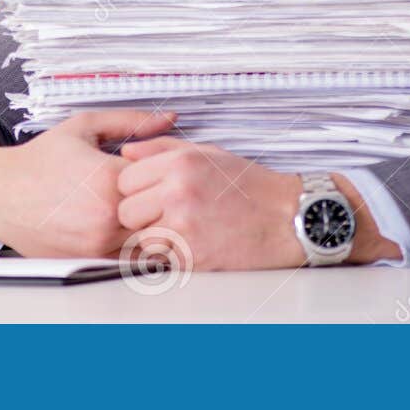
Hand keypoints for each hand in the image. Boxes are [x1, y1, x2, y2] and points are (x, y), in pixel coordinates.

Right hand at [0, 109, 175, 256]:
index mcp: (109, 178)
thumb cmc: (38, 161)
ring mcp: (98, 243)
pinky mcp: (90, 261)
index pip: (160, 177)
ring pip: (146, 236)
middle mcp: (106, 215)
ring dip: (143, 222)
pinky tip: (109, 221)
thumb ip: (130, 121)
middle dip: (156, 198)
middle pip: (158, 210)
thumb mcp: (83, 127)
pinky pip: (127, 255)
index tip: (147, 164)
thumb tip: (168, 119)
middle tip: (142, 187)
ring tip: (122, 203)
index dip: (159, 169)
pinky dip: (126, 241)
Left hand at [115, 136, 306, 268]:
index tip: (148, 194)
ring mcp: (185, 227)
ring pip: (142, 240)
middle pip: (126, 212)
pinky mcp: (194, 256)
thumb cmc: (250, 186)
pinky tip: (195, 243)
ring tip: (182, 230)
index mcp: (179, 164)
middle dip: (139, 216)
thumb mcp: (208, 153)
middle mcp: (178, 193)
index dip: (134, 190)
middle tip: (162, 215)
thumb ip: (162, 148)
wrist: (285, 218)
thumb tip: (126, 152)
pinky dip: (174, 256)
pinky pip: (164, 260)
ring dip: (156, 239)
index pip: (124, 180)